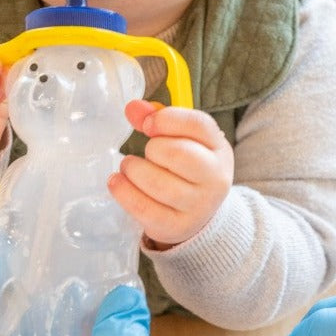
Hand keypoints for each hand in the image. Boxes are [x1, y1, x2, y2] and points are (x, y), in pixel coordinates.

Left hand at [109, 100, 233, 248]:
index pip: (198, 124)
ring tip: (128, 167)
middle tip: (146, 153)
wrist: (198, 214)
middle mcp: (215, 178)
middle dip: (153, 149)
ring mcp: (198, 206)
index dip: (167, 119)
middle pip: (178, 153)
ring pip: (159, 183)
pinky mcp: (177, 227)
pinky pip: (145, 209)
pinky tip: (117, 182)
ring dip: (134, 170)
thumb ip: (157, 119)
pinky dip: (124, 192)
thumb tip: (133, 108)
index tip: (148, 124)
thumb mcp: (181, 140)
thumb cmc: (186, 168)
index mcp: (218, 148)